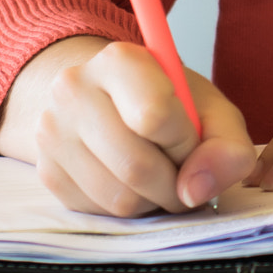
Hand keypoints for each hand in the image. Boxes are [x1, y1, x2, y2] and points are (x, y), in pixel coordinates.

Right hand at [0, 36, 257, 216]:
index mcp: (118, 60)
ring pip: (117, 198)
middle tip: (185, 174)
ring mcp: (51, 132)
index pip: (154, 116)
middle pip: (136, 166)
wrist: (107, 97)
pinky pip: (97, 212)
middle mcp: (73, 90)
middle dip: (176, 184)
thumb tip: (197, 191)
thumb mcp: (210, 109)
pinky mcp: (46, 170)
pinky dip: (128, 207)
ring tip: (161, 176)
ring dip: (153, 201)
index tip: (190, 139)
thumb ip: (226, 145)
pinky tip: (133, 183)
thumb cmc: (167, 101)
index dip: (184, 141)